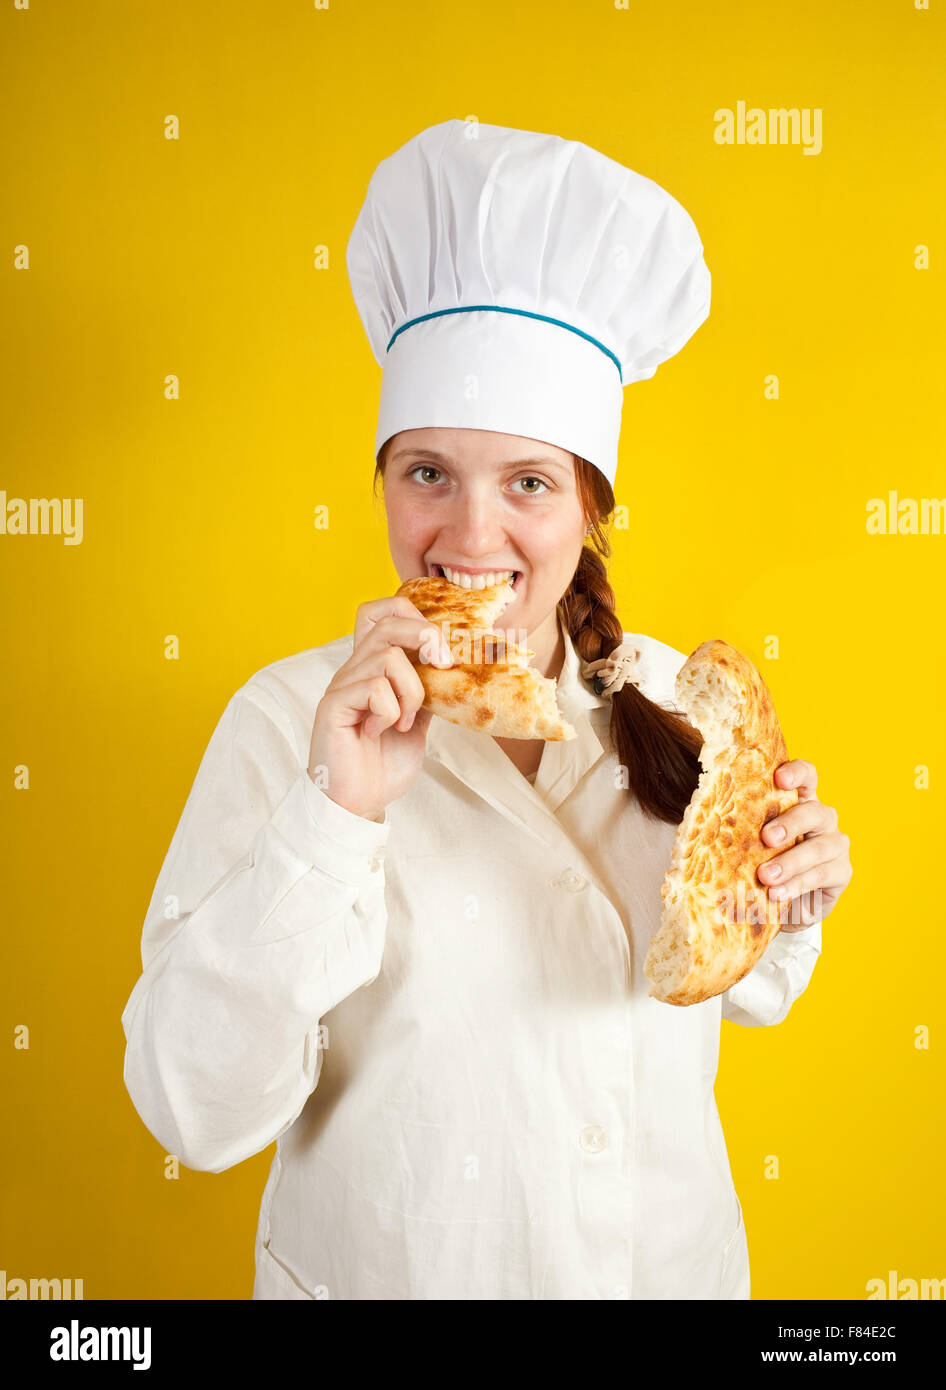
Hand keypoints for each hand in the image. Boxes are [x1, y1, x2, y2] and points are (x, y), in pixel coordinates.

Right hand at [307, 595, 453, 820]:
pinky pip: (374, 688)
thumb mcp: (418, 721)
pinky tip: (380, 731)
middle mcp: (353, 669)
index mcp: (372, 667)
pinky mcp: (333, 705)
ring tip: (404, 722)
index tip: (438, 650)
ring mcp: (341, 685)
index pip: (381, 611)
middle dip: (426, 638)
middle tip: (442, 668)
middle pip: (388, 621)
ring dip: (411, 692)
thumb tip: (453, 667)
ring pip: (388, 657)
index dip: (414, 615)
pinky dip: (390, 711)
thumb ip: (428, 691)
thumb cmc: (384, 765)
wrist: (360, 802)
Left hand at [756, 759, 851, 930]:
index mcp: (799, 801)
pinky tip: (778, 893)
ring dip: (791, 862)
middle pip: (814, 812)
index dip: (797, 772)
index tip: (780, 779)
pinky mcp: (842, 872)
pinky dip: (798, 884)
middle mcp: (821, 818)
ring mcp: (835, 844)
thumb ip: (739, 829)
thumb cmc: (758, 864)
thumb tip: (700, 824)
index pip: (807, 776)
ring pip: (820, 847)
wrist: (779, 906)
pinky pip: (823, 875)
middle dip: (790, 824)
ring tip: (766, 877)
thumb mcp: (747, 844)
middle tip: (766, 838)